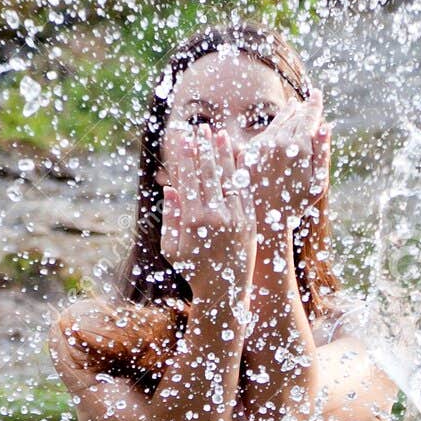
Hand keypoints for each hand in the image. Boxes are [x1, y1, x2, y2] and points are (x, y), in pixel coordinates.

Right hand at [161, 126, 256, 307]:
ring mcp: (236, 217)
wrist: (225, 292)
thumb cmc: (193, 272)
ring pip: (229, 178)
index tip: (182, 138)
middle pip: (209, 173)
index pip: (189, 179)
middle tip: (201, 128)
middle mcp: (217, 216)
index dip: (185, 156)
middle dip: (204, 148)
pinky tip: (239, 156)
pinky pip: (246, 191)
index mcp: (194, 221)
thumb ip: (170, 218)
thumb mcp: (172, 248)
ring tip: (219, 134)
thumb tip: (172, 189)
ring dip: (224, 154)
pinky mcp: (250, 221)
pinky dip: (241, 172)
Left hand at [244, 89, 330, 233]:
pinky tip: (277, 127)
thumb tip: (325, 125)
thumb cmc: (297, 205)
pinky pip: (263, 134)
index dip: (314, 105)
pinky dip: (273, 127)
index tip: (317, 94)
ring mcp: (261, 146)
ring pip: (276, 123)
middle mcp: (278, 141)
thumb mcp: (318, 183)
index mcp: (299, 147)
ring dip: (286, 114)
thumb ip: (322, 153)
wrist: (264, 220)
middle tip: (307, 102)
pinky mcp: (248, 152)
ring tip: (293, 107)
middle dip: (301, 110)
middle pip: (293, 118)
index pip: (308, 117)